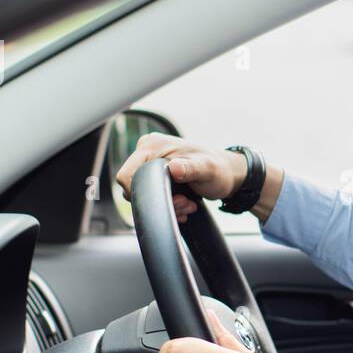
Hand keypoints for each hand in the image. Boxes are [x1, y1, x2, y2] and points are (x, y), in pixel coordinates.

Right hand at [114, 133, 246, 222]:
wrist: (225, 173)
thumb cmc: (217, 169)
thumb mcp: (207, 169)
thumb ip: (191, 168)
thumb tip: (174, 168)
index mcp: (152, 145)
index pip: (126, 174)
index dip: (140, 192)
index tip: (166, 200)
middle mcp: (147, 153)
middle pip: (134, 186)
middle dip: (159, 201)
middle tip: (185, 203)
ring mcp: (150, 165)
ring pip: (143, 194)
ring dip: (166, 205)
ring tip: (189, 204)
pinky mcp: (155, 176)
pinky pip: (151, 196)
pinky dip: (167, 206)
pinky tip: (185, 207)